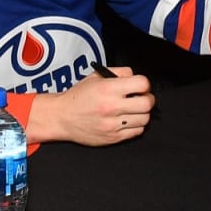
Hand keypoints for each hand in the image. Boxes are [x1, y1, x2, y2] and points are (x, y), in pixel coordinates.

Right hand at [26, 66, 155, 145]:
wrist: (62, 117)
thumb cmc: (78, 97)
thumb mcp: (96, 77)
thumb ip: (119, 72)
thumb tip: (136, 76)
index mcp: (108, 88)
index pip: (142, 84)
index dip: (144, 84)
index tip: (140, 86)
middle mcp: (111, 106)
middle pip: (147, 103)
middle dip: (148, 99)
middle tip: (141, 98)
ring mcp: (112, 124)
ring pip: (145, 119)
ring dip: (142, 113)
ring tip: (133, 110)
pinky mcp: (113, 138)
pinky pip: (137, 131)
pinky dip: (136, 125)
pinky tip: (127, 120)